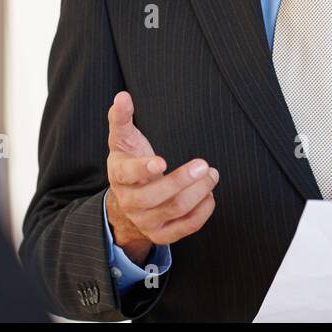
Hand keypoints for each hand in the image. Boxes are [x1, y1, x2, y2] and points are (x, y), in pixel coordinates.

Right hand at [104, 90, 217, 266]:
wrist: (127, 201)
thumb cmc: (129, 162)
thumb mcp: (122, 140)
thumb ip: (121, 117)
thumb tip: (122, 96)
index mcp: (119, 177)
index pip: (128, 175)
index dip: (144, 169)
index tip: (162, 161)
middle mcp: (130, 203)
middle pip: (156, 197)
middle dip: (182, 180)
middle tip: (203, 164)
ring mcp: (145, 221)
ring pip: (174, 211)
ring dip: (198, 193)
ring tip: (211, 174)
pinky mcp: (162, 234)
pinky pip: (186, 227)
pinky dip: (202, 211)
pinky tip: (209, 194)